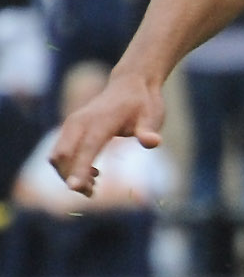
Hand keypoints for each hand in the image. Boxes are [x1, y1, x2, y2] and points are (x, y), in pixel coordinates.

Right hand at [51, 73, 163, 197]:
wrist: (130, 84)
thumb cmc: (143, 103)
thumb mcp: (152, 116)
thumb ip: (149, 131)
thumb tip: (152, 142)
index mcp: (100, 121)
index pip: (86, 148)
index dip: (79, 169)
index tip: (74, 188)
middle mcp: (80, 121)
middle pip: (63, 155)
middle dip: (71, 177)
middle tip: (93, 192)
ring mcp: (72, 124)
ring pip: (58, 155)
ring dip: (69, 174)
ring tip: (95, 185)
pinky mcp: (71, 128)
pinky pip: (61, 152)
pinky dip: (70, 166)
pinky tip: (93, 173)